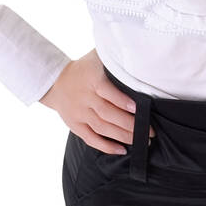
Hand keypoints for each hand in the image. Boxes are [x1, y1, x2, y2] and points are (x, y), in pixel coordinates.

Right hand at [39, 49, 154, 153]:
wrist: (54, 81)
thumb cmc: (84, 68)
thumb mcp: (96, 57)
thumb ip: (114, 58)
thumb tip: (138, 56)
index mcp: (91, 80)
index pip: (108, 92)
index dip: (123, 101)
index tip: (139, 108)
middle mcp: (84, 98)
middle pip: (108, 114)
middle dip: (130, 124)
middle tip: (150, 131)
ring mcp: (78, 113)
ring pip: (102, 128)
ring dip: (123, 136)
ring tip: (141, 140)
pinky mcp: (74, 125)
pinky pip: (91, 138)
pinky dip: (106, 146)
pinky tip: (121, 149)